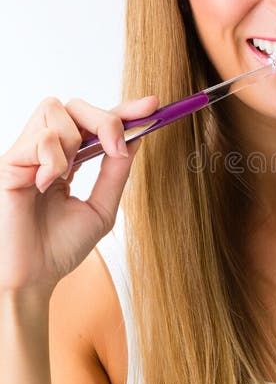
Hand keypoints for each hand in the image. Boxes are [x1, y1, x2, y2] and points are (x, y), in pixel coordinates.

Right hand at [0, 94, 158, 294]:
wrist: (33, 278)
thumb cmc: (59, 249)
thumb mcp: (101, 208)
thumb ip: (116, 172)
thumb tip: (137, 137)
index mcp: (69, 160)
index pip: (96, 122)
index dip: (125, 110)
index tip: (153, 106)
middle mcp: (47, 152)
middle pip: (75, 105)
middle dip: (105, 119)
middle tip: (116, 148)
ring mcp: (27, 154)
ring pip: (55, 110)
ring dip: (73, 140)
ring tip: (66, 176)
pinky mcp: (10, 162)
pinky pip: (40, 138)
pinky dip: (53, 160)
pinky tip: (46, 186)